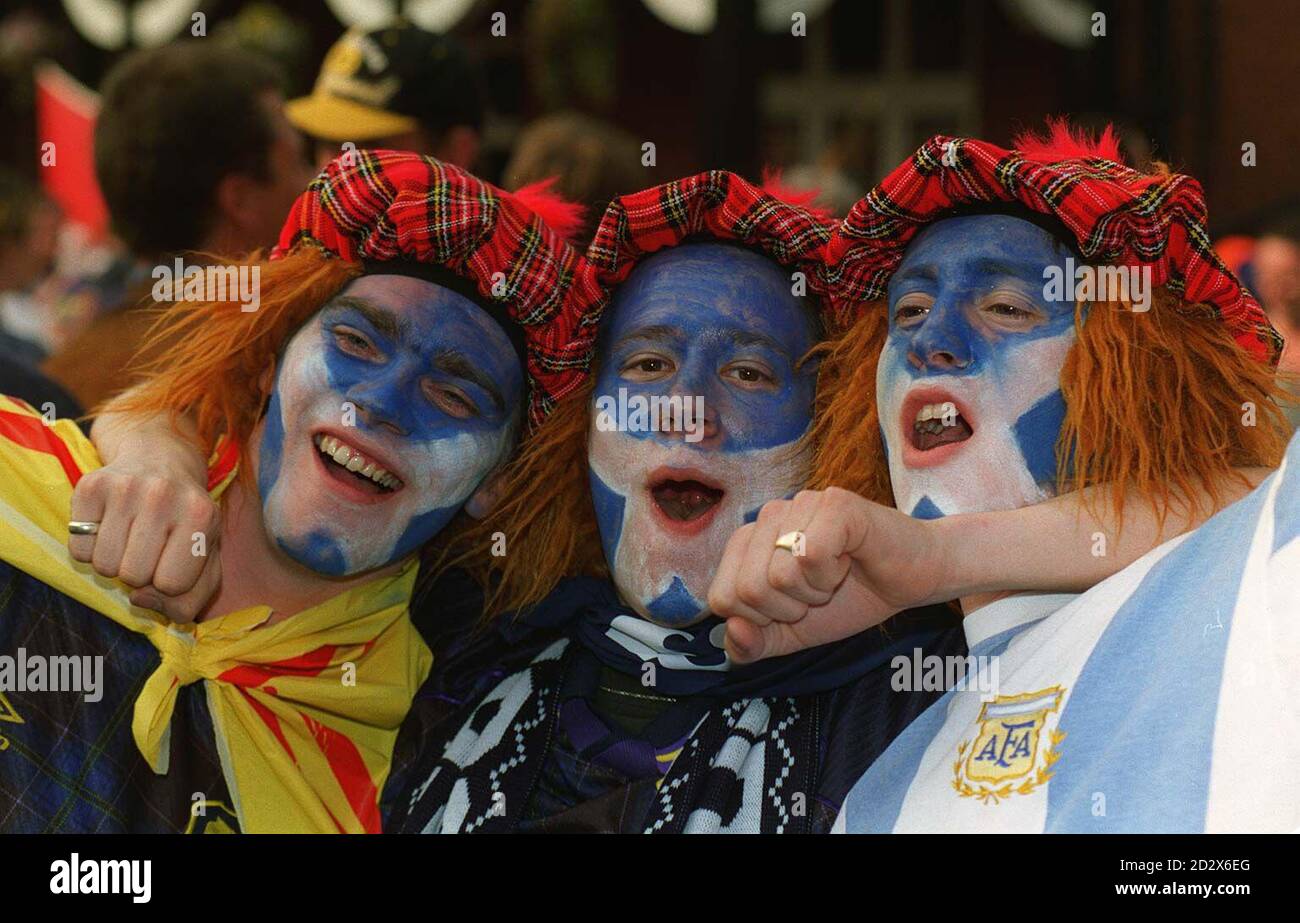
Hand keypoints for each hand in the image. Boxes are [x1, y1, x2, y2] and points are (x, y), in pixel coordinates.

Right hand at [68, 437, 220, 622]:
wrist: (159, 459)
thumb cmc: (185, 520)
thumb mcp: (206, 558)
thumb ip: (188, 600)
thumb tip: (139, 599)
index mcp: (202, 514)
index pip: (172, 585)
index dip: (168, 583)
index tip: (172, 559)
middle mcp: (163, 495)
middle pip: (133, 577)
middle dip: (140, 573)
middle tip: (149, 546)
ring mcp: (124, 487)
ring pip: (103, 566)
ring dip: (114, 562)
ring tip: (130, 536)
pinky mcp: (90, 486)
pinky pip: (79, 549)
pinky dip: (91, 548)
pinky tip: (110, 525)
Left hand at [707, 487, 953, 662]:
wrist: (911, 580)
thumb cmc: (849, 598)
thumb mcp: (791, 634)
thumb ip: (752, 644)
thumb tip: (733, 632)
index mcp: (749, 543)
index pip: (721, 597)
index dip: (760, 620)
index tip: (794, 607)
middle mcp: (768, 516)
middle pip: (745, 590)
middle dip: (787, 610)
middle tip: (818, 593)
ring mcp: (799, 504)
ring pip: (776, 576)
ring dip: (814, 594)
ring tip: (834, 576)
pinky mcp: (833, 504)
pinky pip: (809, 557)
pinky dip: (831, 576)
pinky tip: (848, 562)